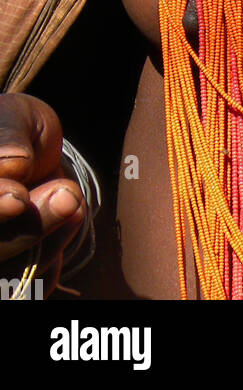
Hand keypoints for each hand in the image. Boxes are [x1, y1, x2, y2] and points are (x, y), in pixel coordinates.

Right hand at [0, 94, 85, 295]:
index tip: (19, 198)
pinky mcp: (10, 277)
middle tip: (66, 194)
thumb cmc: (14, 129)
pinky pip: (32, 287)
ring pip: (8, 277)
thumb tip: (12, 165)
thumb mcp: (12, 119)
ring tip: (70, 195)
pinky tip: (67, 216)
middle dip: (27, 229)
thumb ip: (8, 138)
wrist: (30, 147)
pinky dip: (53, 254)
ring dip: (46, 241)